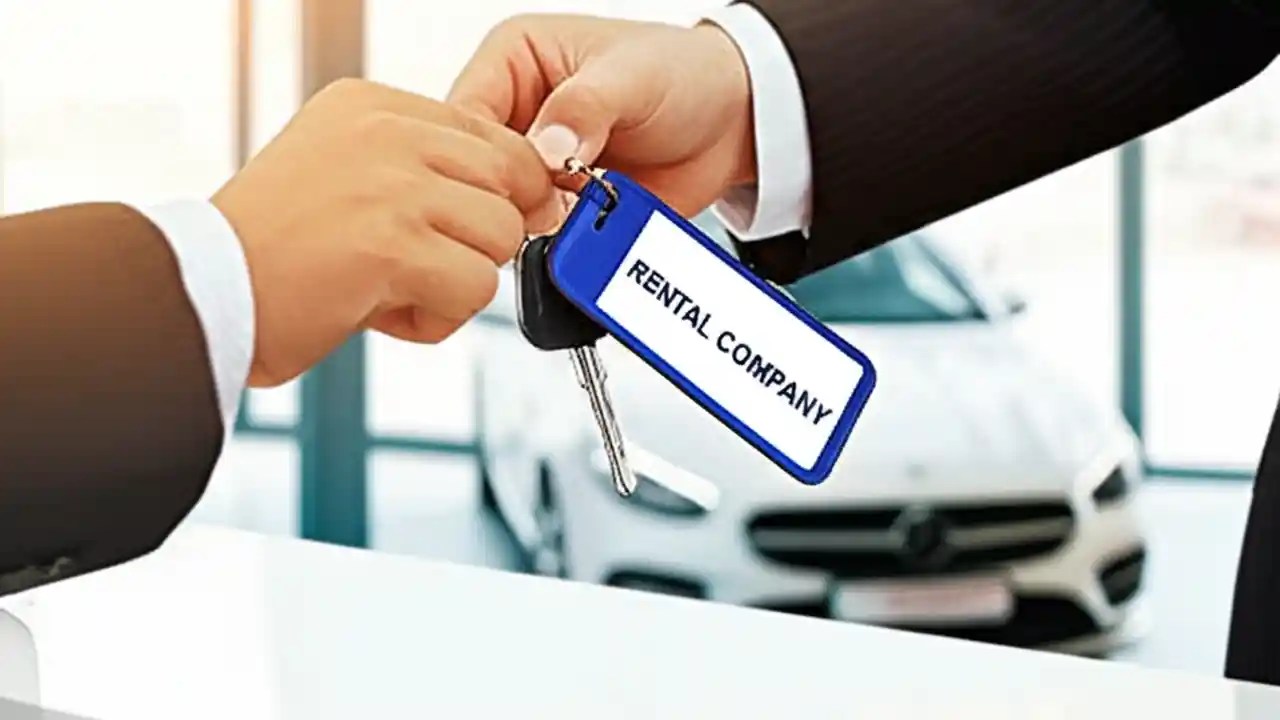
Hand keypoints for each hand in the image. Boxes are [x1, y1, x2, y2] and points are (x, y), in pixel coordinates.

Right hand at [212, 78, 558, 386]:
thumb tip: (522, 194)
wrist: (199, 293)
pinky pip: (476, 287)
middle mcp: (386, 132)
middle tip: (426, 266)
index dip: (497, 194)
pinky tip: (380, 313)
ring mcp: (392, 185)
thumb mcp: (344, 172)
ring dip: (459, 282)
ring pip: (501, 237)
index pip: (492, 138)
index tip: (464, 231)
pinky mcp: (393, 244)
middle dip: (481, 238)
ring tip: (393, 289)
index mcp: (373, 105)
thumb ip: (420, 168)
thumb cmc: (273, 250)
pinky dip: (437, 318)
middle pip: (511, 182)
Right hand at [448, 14, 754, 217]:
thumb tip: (547, 147)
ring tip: (580, 209)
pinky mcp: (563, 204)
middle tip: (553, 199)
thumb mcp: (632, 77)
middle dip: (510, 193)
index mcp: (514, 60)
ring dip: (539, 220)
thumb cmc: (684, 74)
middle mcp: (518, 113)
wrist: (734, 123)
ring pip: (507, 207)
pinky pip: (545, 234)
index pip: (464, 113)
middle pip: (478, 169)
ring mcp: (539, 164)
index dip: (479, 152)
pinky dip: (566, 240)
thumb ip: (585, 109)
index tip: (513, 177)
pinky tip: (591, 228)